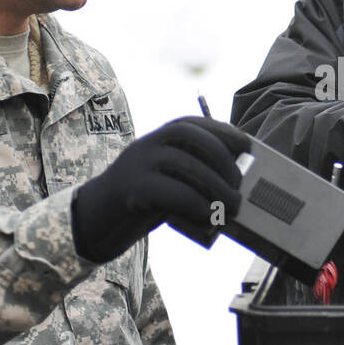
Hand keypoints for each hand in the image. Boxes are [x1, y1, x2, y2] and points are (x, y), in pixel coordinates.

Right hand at [72, 116, 250, 262]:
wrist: (97, 221)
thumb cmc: (143, 202)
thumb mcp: (170, 180)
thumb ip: (194, 175)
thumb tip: (236, 184)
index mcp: (158, 137)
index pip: (193, 123)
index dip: (222, 131)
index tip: (246, 146)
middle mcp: (147, 143)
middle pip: (191, 138)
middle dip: (222, 159)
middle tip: (239, 186)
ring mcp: (136, 164)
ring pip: (183, 163)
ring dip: (214, 185)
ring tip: (231, 206)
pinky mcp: (130, 190)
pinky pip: (169, 191)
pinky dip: (195, 204)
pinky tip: (209, 216)